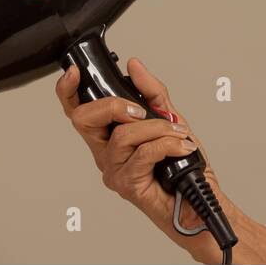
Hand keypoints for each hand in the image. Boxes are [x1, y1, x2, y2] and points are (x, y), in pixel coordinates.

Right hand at [55, 58, 215, 243]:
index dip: (68, 91)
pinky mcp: (127, 184)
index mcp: (109, 136)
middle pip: (84, 119)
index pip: (78, 111)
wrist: (196, 199)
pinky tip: (182, 147)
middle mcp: (105, 153)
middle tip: (143, 112)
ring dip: (158, 128)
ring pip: (123, 134)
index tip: (73, 71)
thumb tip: (135, 65)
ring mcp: (113, 170)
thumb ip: (152, 92)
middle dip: (114, 105)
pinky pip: (144, 152)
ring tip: (178, 135)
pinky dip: (168, 144)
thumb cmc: (181, 165)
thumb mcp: (171, 118)